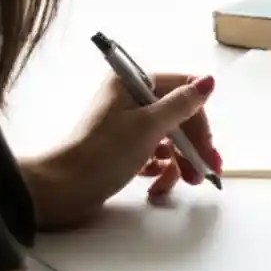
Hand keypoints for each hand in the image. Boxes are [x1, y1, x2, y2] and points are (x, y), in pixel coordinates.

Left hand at [21, 73, 219, 229]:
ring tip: (184, 183)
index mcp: (132, 83)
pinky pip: (154, 155)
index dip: (200, 118)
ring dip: (181, 162)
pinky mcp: (122, 150)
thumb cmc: (103, 153)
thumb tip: (209, 81)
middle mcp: (130, 99)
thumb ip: (182, 104)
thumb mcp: (148, 126)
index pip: (182, 90)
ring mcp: (126, 126)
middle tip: (205, 172)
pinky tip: (156, 184)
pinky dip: (160, 170)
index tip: (207, 146)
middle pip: (179, 117)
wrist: (60, 190)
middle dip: (194, 145)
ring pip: (169, 138)